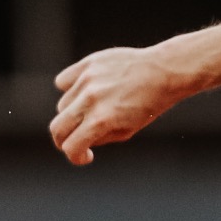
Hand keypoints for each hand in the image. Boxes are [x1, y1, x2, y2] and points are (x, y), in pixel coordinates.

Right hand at [51, 46, 182, 164]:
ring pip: (62, 105)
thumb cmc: (148, 105)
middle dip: (64, 140)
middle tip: (76, 139)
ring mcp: (87, 80)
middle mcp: (91, 99)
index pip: (71, 147)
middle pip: (57, 128)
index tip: (84, 155)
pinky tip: (85, 91)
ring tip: (93, 110)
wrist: (163, 73)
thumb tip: (77, 140)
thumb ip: (98, 137)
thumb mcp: (126, 131)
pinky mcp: (87, 64)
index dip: (75, 156)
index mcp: (102, 120)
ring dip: (72, 113)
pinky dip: (70, 89)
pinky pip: (63, 81)